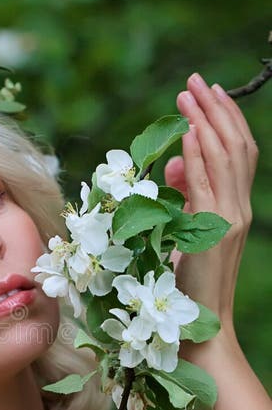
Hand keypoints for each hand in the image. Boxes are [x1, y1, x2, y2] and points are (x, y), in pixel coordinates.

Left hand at [164, 72, 257, 332]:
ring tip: (189, 94)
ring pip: (225, 158)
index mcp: (234, 208)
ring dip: (205, 122)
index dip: (224, 120)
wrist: (203, 329)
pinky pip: (207, 186)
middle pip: (235, 147)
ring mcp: (229, 219)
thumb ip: (182, 198)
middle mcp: (237, 209)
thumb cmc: (187, 286)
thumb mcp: (183, 233)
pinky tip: (189, 133)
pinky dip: (198, 156)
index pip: (236, 153)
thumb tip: (171, 164)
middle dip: (215, 110)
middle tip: (196, 81)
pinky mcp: (213, 232)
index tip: (207, 93)